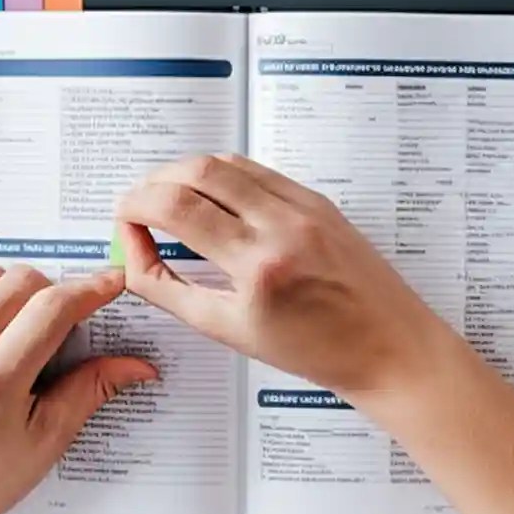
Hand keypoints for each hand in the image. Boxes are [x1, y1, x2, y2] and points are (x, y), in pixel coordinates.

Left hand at [0, 266, 154, 513]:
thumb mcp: (45, 443)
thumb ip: (89, 391)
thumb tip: (133, 365)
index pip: (53, 308)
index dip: (91, 289)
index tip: (111, 283)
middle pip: (22, 280)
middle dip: (54, 293)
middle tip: (62, 327)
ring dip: (16, 291)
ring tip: (22, 331)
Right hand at [115, 154, 457, 400]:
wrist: (388, 347)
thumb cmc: (317, 351)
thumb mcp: (230, 332)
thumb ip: (171, 291)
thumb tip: (133, 257)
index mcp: (259, 266)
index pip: (176, 209)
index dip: (136, 206)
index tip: (125, 219)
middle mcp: (283, 225)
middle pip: (197, 171)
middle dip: (154, 181)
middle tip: (140, 205)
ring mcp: (305, 206)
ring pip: (226, 162)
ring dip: (186, 172)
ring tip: (170, 198)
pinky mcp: (318, 200)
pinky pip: (258, 171)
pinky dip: (223, 175)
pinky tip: (211, 197)